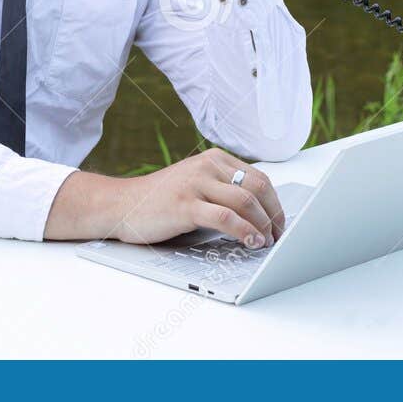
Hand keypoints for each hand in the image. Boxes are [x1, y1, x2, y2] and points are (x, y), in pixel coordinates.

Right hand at [101, 148, 284, 247]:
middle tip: (278, 236)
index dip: (276, 203)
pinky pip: (225, 216)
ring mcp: (196, 183)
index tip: (280, 223)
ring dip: (263, 224)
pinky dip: (243, 230)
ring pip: (245, 200)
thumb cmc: (162, 200)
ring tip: (266, 242)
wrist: (122, 204)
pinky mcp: (185, 204)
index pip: (260, 178)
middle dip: (274, 215)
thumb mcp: (197, 184)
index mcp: (215, 159)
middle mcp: (208, 166)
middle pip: (258, 187)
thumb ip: (223, 190)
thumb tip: (260, 214)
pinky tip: (250, 241)